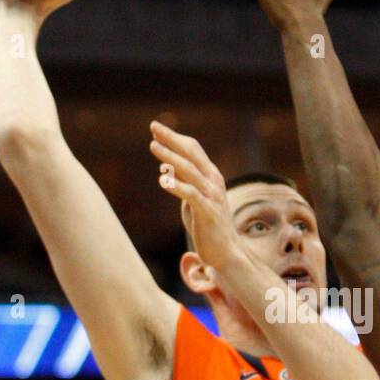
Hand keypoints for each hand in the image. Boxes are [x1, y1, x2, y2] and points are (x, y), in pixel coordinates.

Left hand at [149, 122, 245, 274]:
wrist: (226, 252)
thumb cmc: (208, 226)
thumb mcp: (194, 199)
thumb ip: (184, 182)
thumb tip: (167, 168)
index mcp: (210, 176)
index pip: (193, 150)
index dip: (174, 138)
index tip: (156, 129)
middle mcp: (213, 181)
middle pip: (191, 153)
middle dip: (171, 139)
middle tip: (153, 127)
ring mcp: (212, 196)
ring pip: (190, 170)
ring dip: (170, 157)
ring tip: (153, 147)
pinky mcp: (208, 211)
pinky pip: (191, 195)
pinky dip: (177, 186)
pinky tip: (162, 181)